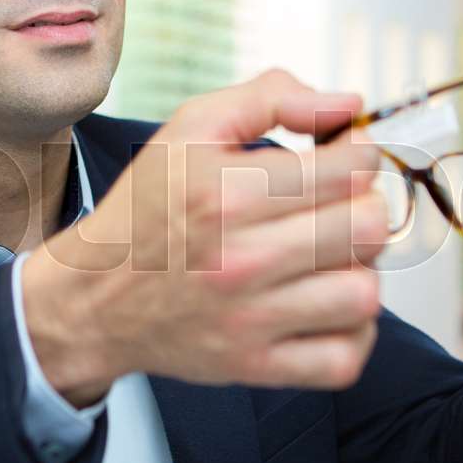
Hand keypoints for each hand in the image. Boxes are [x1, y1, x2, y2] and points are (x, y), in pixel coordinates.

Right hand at [23, 69, 388, 405]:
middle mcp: (242, 257)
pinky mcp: (255, 366)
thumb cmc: (149, 210)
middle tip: (336, 205)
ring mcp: (250, 319)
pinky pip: (344, 360)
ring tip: (330, 258)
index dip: (359, 153)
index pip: (353, 168)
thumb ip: (271, 96)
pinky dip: (351, 335)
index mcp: (229, 191)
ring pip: (365, 295)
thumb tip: (349, 104)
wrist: (94, 299)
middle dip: (363, 206)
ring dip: (358, 271)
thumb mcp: (191, 129)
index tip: (340, 157)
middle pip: (368, 227)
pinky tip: (326, 307)